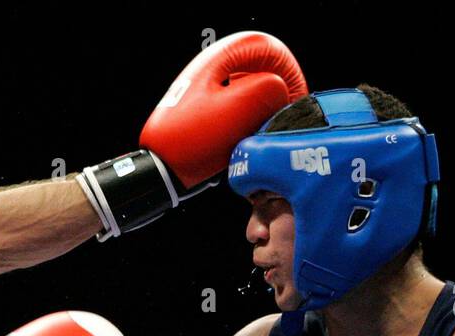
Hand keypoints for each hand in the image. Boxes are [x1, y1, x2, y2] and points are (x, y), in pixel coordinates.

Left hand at [78, 32, 306, 237]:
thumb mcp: (235, 112)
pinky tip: (247, 136)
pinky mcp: (204, 110)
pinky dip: (246, 116)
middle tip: (283, 113)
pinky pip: (235, 105)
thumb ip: (265, 90)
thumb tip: (278, 89)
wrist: (161, 170)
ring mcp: (206, 90)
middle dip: (274, 88)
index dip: (286, 68)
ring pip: (246, 88)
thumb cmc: (192, 141)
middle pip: (255, 66)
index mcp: (216, 61)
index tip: (294, 94)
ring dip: (260, 105)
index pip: (263, 45)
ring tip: (264, 128)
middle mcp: (210, 70)